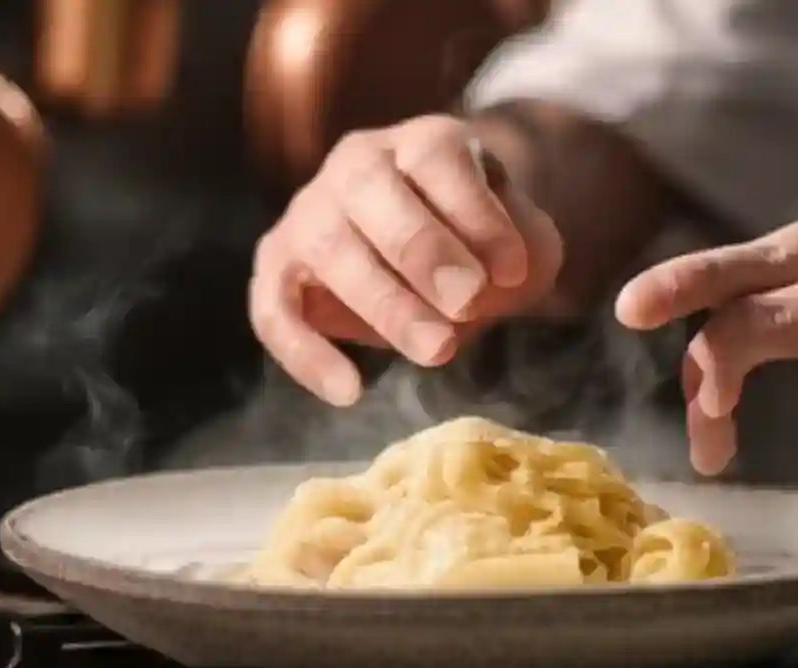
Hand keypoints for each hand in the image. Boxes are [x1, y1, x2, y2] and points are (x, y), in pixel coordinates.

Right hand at [249, 115, 562, 405]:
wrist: (435, 258)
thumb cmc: (480, 244)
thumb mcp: (521, 238)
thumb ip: (524, 247)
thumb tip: (503, 274)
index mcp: (421, 144)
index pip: (436, 157)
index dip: (475, 212)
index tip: (512, 270)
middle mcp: (356, 164)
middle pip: (369, 189)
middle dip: (421, 249)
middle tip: (468, 304)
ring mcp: (310, 212)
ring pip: (327, 247)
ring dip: (382, 303)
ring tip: (437, 350)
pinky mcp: (279, 267)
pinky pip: (272, 306)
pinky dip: (303, 351)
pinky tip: (349, 392)